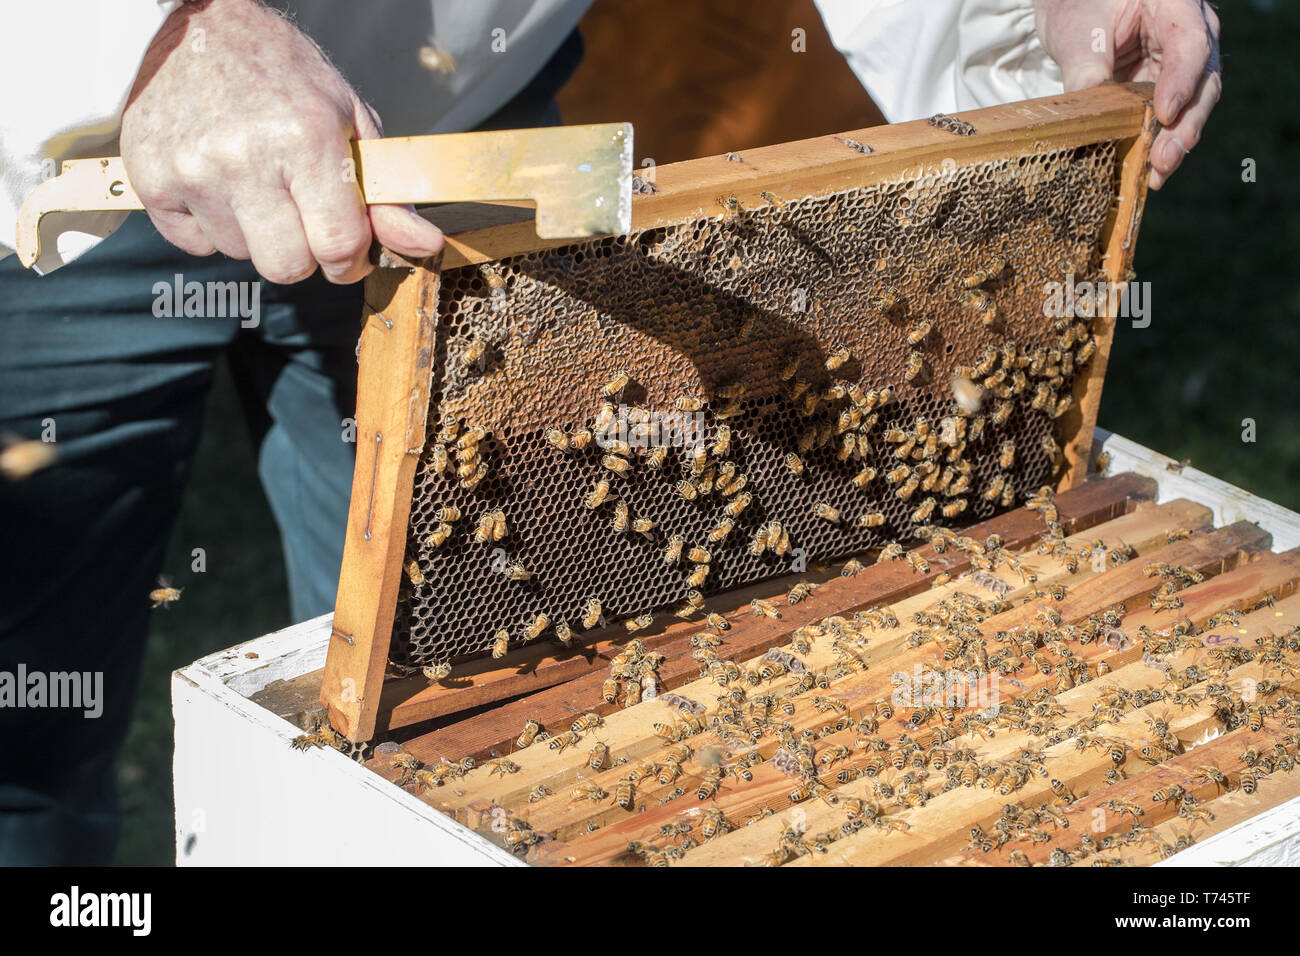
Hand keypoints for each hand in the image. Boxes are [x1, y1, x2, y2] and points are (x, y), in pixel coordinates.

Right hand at [120, 0, 442, 283]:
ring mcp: (192, 170)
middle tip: (302, 215)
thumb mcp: (347, 120)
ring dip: (257, 234)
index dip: (349, 260)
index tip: (348, 249)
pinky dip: (213, 226)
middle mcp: (244, 157)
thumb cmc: (283, 74)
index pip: (337, 247)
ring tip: (256, 182)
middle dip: (304, 253)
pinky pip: (196, 244)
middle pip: (287, 267)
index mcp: (305, 139)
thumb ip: (387, 192)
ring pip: (242, 255)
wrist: (198, 24)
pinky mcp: (151, 179)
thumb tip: (426, 245)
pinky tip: (219, 183)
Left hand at [1033, 0, 1221, 189]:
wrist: (1074, 8)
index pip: (1190, 44)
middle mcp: (1190, 35)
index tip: (1165, 113)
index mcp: (1176, 5)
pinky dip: (1156, 145)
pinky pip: (1166, 120)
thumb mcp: (1079, 24)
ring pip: (1190, 107)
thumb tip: (1086, 101)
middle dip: (1185, 125)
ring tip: (1156, 174)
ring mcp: (1178, 66)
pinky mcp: (1162, 91)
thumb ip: (1087, 59)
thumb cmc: (1080, 3)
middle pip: (1202, 83)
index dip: (1181, 81)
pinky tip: (1145, 171)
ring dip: (1174, 144)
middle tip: (1164, 159)